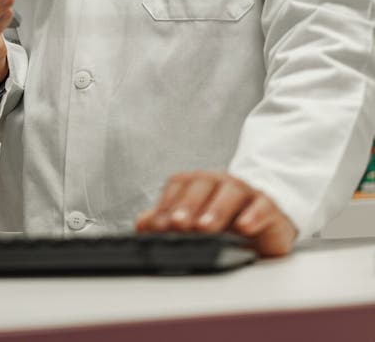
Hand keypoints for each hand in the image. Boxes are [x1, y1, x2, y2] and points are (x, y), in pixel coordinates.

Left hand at [135, 171, 297, 256]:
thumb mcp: (194, 221)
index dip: (167, 203)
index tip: (158, 226)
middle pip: (203, 184)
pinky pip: (262, 206)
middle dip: (188, 205)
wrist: (265, 222)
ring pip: (231, 192)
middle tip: (178, 225)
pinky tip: (244, 227)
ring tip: (205, 227)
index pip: (179, 184)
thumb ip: (167, 220)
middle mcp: (221, 183)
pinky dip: (253, 215)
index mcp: (199, 184)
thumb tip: (143, 224)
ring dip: (216, 209)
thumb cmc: (225, 219)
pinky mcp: (268, 207)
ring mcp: (246, 193)